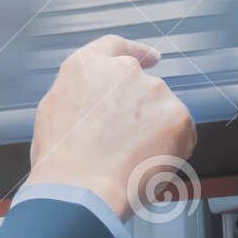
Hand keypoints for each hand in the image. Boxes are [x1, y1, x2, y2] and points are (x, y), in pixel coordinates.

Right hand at [27, 35, 196, 219]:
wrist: (81, 190)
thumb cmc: (61, 162)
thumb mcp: (54, 113)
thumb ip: (82, 95)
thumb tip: (96, 104)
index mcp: (87, 66)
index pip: (116, 47)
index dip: (136, 51)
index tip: (152, 57)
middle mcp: (124, 70)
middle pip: (143, 86)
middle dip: (142, 112)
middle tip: (130, 144)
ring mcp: (154, 91)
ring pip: (163, 112)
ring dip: (155, 132)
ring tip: (131, 163)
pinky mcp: (178, 116)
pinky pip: (183, 134)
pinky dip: (173, 150)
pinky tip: (149, 167)